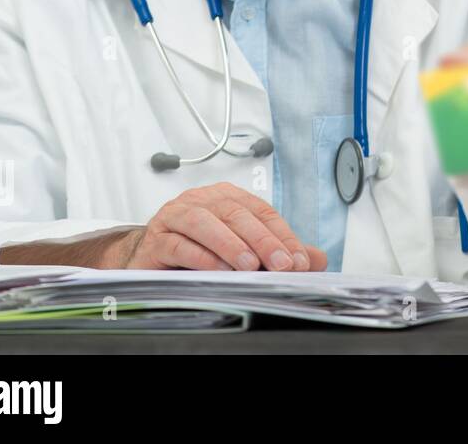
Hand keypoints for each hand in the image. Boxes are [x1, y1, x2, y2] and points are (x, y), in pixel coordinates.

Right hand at [113, 182, 327, 270]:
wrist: (150, 258)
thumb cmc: (200, 249)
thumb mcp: (243, 248)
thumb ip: (278, 251)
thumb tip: (317, 259)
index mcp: (227, 197)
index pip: (262, 212)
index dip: (282, 236)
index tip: (300, 261)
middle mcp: (202, 200)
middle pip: (236, 214)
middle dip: (263, 240)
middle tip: (281, 265)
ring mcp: (176, 216)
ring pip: (205, 223)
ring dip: (231, 244)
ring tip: (250, 265)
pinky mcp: (156, 239)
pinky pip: (179, 244)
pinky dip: (200, 257)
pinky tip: (217, 271)